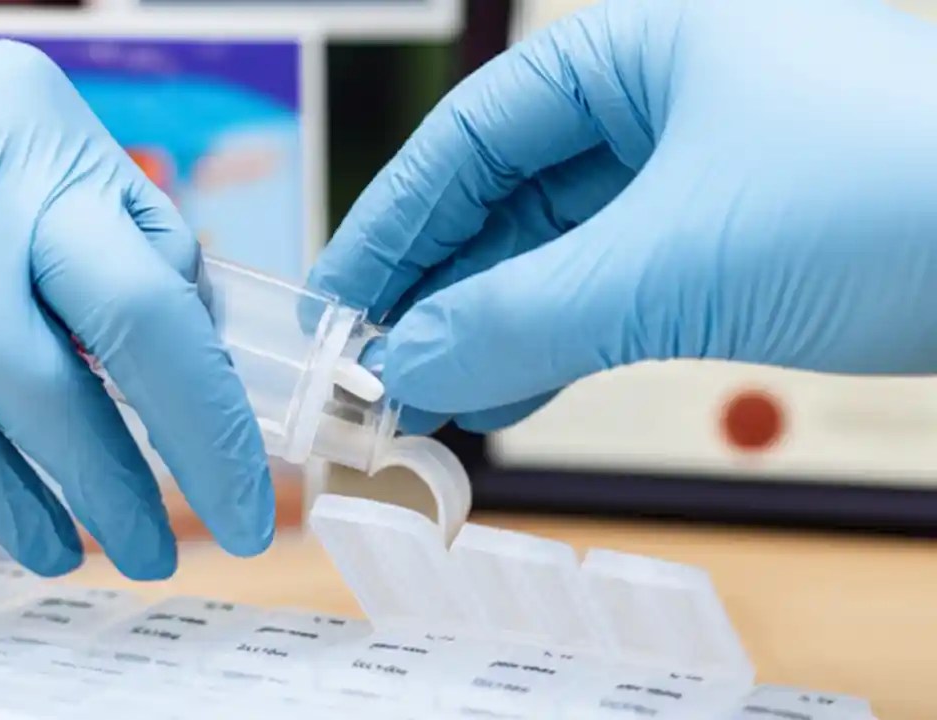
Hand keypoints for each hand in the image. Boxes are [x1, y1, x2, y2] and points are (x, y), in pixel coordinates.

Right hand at [0, 0, 273, 577]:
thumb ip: (66, 220)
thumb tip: (169, 319)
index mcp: (41, 133)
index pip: (166, 255)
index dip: (200, 357)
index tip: (216, 424)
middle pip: (139, 323)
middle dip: (206, 434)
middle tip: (248, 515)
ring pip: (53, 402)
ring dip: (114, 491)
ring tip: (152, 548)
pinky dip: (18, 507)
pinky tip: (55, 545)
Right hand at [310, 0, 936, 434]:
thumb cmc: (898, 198)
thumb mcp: (675, 263)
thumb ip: (520, 317)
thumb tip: (408, 362)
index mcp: (637, 48)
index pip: (471, 134)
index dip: (392, 222)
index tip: (338, 300)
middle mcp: (657, 100)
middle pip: (502, 198)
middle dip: (435, 289)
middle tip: (371, 370)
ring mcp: (691, 176)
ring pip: (550, 254)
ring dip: (486, 328)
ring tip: (422, 399)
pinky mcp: (722, 246)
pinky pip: (604, 292)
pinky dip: (550, 345)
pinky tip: (499, 393)